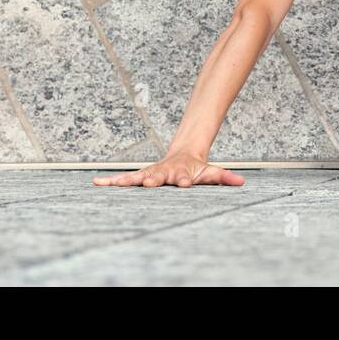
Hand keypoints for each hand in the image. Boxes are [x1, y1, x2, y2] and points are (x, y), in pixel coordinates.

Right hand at [92, 151, 244, 187]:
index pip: (184, 177)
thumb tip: (241, 182)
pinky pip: (123, 180)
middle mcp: (164, 172)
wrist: (183, 155)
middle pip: (159, 176)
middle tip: (149, 183)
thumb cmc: (196, 169)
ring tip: (114, 184)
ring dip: (127, 181)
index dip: (185, 179)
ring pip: (137, 177)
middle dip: (154, 179)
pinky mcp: (140, 176)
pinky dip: (111, 181)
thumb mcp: (211, 172)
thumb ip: (224, 177)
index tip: (185, 183)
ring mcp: (151, 173)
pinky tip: (96, 182)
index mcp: (182, 172)